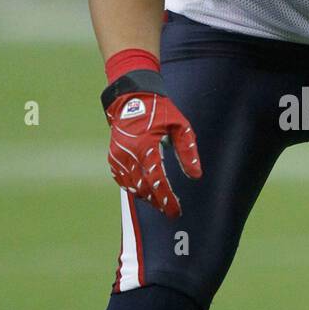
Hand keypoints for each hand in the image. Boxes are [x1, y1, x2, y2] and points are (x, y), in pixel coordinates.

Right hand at [100, 70, 201, 216]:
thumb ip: (188, 151)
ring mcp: (118, 157)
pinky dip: (135, 188)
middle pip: (144, 188)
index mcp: (146, 146)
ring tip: (161, 202)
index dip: (166, 199)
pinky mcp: (113, 158)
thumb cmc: (160, 112)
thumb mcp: (181, 127)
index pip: (157, 180)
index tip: (175, 211)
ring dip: (147, 197)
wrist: (131, 98)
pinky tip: (146, 191)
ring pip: (133, 187)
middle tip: (172, 210)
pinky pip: (123, 181)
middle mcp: (129, 154)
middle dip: (158, 202)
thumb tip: (196, 175)